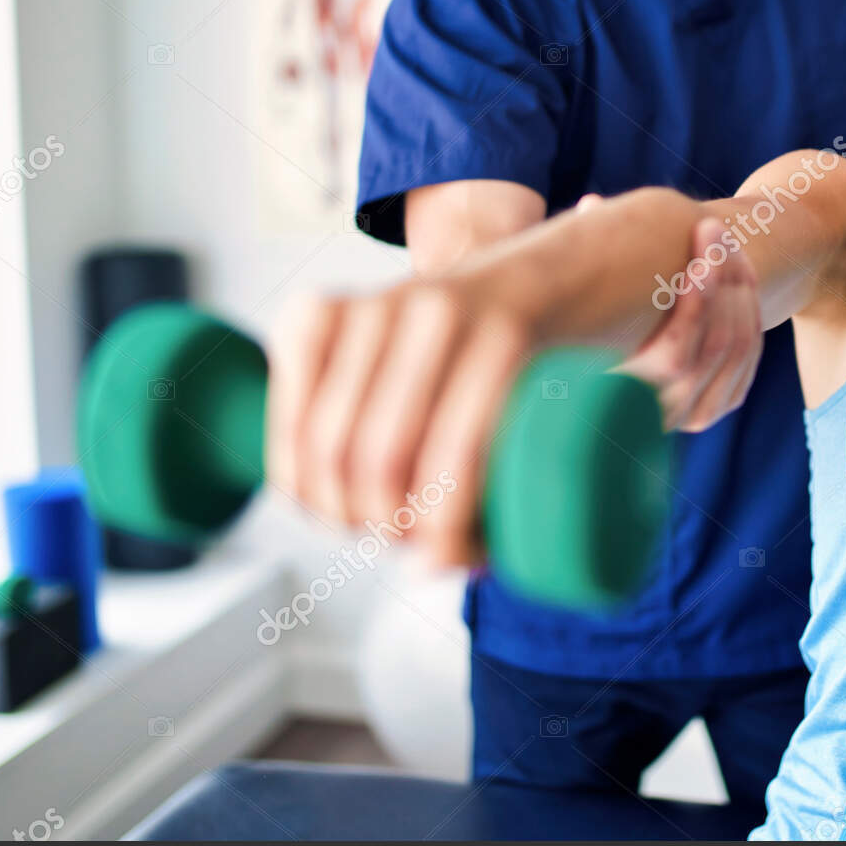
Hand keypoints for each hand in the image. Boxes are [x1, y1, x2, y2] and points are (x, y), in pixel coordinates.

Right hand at [264, 276, 532, 570]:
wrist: (531, 278)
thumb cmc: (541, 368)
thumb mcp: (559, 417)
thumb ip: (520, 497)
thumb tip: (433, 567)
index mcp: (504, 340)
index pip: (453, 460)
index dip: (440, 531)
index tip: (441, 557)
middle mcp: (434, 313)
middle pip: (378, 458)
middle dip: (382, 522)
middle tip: (398, 539)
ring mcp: (373, 304)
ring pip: (324, 441)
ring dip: (334, 507)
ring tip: (360, 525)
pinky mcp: (318, 308)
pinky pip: (286, 410)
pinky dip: (290, 468)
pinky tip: (313, 495)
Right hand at [577, 195, 762, 432]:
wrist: (597, 387)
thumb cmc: (571, 331)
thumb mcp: (573, 304)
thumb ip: (581, 257)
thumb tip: (593, 206)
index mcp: (623, 402)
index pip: (676, 354)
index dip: (695, 299)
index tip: (697, 249)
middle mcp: (663, 416)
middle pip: (717, 345)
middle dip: (723, 279)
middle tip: (713, 229)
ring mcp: (695, 413)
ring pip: (738, 348)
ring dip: (740, 288)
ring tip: (723, 243)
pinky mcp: (717, 403)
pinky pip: (748, 356)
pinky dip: (748, 310)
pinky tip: (735, 272)